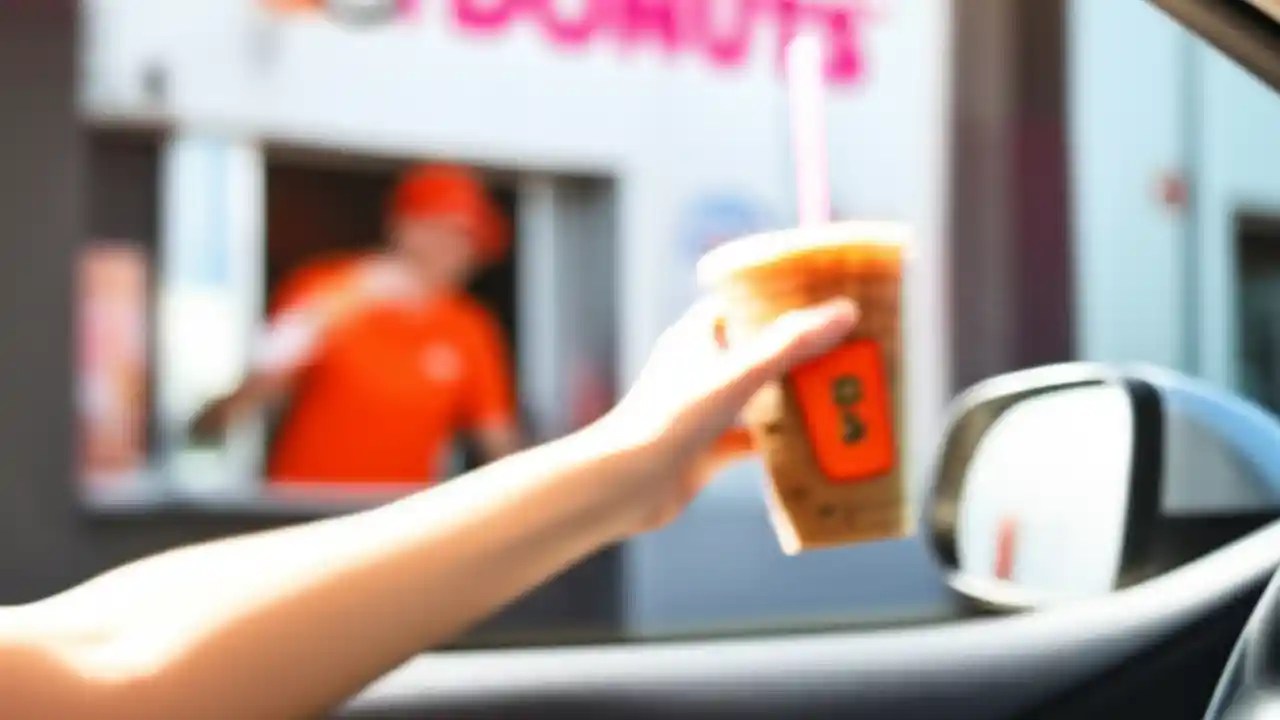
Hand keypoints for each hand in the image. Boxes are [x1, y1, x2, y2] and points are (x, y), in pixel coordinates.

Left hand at [597, 297, 858, 533]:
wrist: (626, 486)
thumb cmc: (669, 420)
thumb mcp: (737, 375)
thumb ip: (790, 345)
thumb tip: (843, 311)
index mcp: (696, 336)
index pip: (741, 303)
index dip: (779, 299)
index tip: (822, 298)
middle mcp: (699, 369)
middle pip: (758, 351)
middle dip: (799, 352)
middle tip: (848, 348)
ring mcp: (703, 411)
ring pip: (758, 398)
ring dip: (794, 398)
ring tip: (843, 393)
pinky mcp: (707, 450)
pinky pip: (753, 442)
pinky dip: (782, 444)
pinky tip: (818, 447)